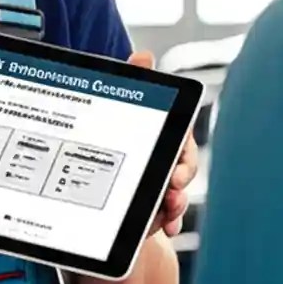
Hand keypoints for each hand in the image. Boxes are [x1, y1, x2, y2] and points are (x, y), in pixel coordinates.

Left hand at [127, 51, 199, 238]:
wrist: (99, 168)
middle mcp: (167, 161)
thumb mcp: (121, 104)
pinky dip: (168, 222)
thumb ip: (136, 80)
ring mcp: (161, 186)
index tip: (176, 171)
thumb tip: (144, 55)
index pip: (181, 143)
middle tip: (172, 187)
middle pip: (182, 172)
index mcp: (164, 134)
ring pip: (177, 196)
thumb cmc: (117, 130)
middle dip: (181, 181)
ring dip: (177, 205)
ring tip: (169, 210)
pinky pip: (165, 217)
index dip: (183, 157)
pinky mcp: (152, 208)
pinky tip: (165, 227)